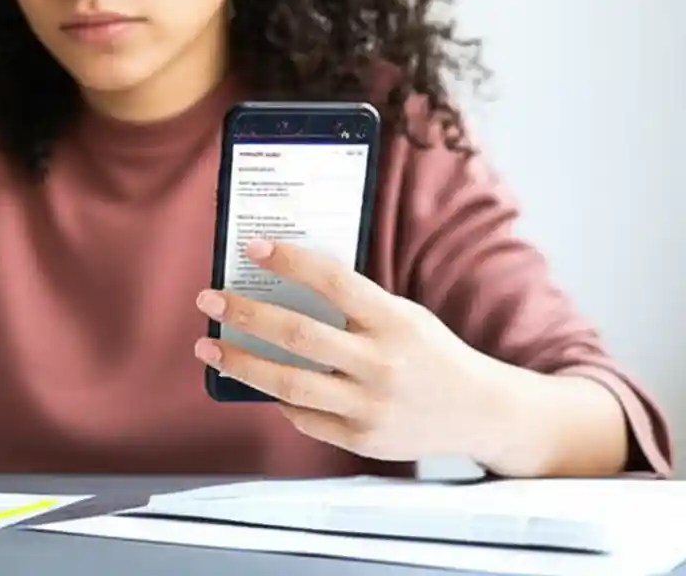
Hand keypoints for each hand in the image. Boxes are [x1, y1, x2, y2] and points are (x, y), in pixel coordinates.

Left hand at [193, 238, 502, 463]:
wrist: (480, 412)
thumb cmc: (429, 353)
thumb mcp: (404, 316)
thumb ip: (355, 306)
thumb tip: (283, 287)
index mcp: (395, 322)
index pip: (335, 282)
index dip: (290, 262)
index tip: (253, 248)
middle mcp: (382, 364)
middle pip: (299, 336)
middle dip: (245, 315)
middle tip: (208, 300)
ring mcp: (371, 406)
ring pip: (288, 384)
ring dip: (241, 363)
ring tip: (209, 347)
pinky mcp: (362, 440)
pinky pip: (304, 417)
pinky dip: (278, 398)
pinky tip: (259, 383)